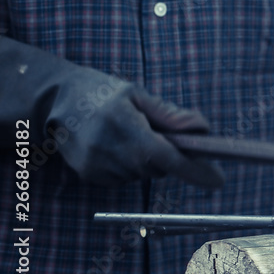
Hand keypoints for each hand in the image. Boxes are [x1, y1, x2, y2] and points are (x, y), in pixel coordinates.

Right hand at [1, 36, 223, 187]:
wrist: (55, 101)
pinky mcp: (90, 176)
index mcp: (124, 126)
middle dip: (166, 154)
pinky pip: (126, 177)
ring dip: (145, 159)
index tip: (218, 181)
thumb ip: (171, 115)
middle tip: (153, 132)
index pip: (166, 157)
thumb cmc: (103, 93)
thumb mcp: (138, 94)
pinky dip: (129, 164)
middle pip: (159, 168)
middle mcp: (109, 150)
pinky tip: (114, 146)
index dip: (195, 170)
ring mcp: (97, 167)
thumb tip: (202, 129)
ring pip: (143, 174)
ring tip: (126, 134)